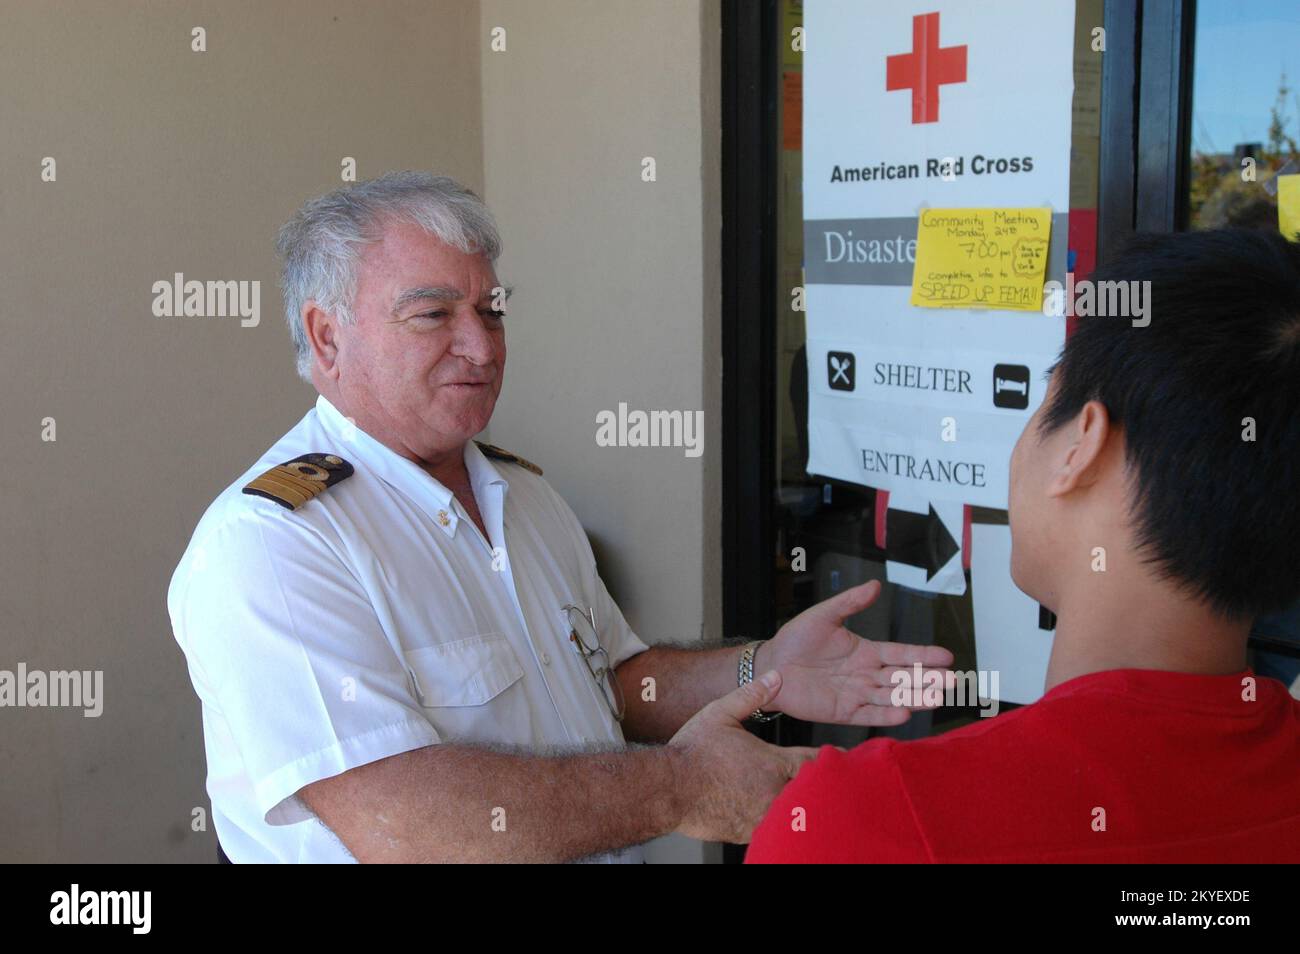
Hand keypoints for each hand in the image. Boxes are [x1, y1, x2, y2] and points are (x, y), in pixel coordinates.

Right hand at [668, 670, 819, 843]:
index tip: (841, 758)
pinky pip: (772, 830)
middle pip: (812, 792)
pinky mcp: (747, 832)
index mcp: (772, 762)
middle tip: (831, 783)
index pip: (814, 761)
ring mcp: (762, 814)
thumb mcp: (720, 713)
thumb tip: (775, 676)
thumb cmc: (693, 752)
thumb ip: (752, 695)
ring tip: (807, 802)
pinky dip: (777, 823)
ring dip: (800, 806)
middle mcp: (773, 791)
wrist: (669, 788)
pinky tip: (775, 818)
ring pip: (794, 814)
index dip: (831, 759)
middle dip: (820, 786)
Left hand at [760, 580, 954, 725]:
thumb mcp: (824, 615)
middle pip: (903, 678)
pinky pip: (868, 713)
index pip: (901, 654)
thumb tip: (876, 585)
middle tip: (953, 682)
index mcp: (866, 651)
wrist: (771, 665)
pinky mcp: (842, 711)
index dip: (924, 655)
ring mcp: (857, 694)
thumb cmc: (796, 639)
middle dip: (928, 680)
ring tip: (937, 698)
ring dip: (914, 697)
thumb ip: (850, 603)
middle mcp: (867, 674)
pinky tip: (905, 713)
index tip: (947, 656)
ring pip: (892, 696)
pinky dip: (886, 714)